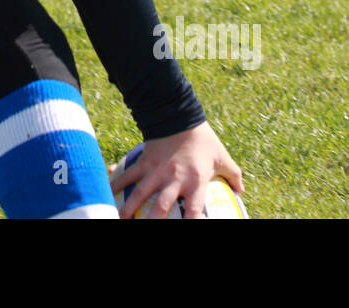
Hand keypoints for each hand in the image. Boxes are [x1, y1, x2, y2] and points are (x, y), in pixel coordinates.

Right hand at [110, 121, 243, 218]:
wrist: (179, 115)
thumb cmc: (203, 139)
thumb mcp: (222, 157)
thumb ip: (233, 175)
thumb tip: (242, 191)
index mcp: (195, 181)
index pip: (194, 210)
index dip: (191, 223)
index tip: (186, 232)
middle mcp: (174, 179)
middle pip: (162, 207)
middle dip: (153, 221)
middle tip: (144, 227)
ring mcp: (157, 171)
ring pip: (140, 193)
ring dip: (129, 208)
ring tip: (120, 218)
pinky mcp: (145, 161)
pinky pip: (129, 175)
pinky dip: (117, 183)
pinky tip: (107, 192)